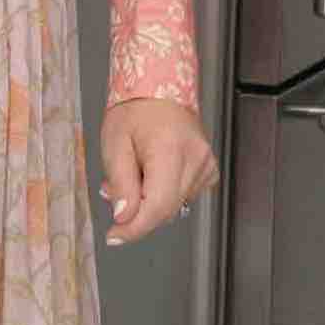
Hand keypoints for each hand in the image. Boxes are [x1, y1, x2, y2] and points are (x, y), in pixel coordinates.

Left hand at [99, 98, 217, 244]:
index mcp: (170, 150)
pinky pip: (183, 194)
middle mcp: (195, 160)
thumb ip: (120, 181)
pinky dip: (164, 192)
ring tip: (132, 171)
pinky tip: (152, 172)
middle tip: (114, 191)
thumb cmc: (134, 110)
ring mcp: (206, 166)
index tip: (115, 236)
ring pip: (174, 204)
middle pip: (166, 209)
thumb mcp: (114, 142)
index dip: (135, 227)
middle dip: (136, 210)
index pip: (157, 205)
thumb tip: (124, 216)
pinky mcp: (210, 170)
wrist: (159, 88)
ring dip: (149, 200)